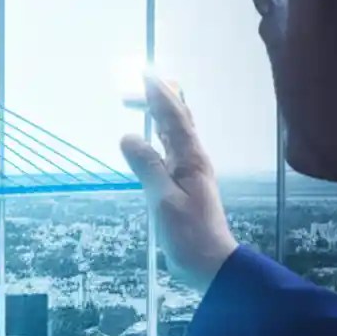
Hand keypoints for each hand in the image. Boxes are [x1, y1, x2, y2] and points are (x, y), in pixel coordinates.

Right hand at [120, 75, 237, 290]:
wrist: (208, 261)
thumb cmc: (188, 234)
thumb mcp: (163, 200)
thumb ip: (147, 167)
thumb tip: (128, 136)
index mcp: (191, 160)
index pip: (174, 119)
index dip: (159, 95)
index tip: (144, 74)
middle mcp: (192, 161)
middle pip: (177, 120)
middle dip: (159, 98)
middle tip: (136, 83)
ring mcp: (188, 172)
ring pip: (173, 134)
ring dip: (157, 115)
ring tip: (139, 101)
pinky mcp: (181, 185)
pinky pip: (168, 151)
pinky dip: (156, 136)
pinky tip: (148, 137)